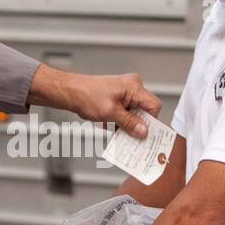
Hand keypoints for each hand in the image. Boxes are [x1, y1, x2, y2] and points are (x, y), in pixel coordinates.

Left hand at [32, 69, 160, 137]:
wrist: (70, 92)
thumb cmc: (86, 96)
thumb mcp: (110, 113)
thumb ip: (129, 123)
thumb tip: (144, 131)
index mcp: (134, 87)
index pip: (153, 106)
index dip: (150, 121)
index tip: (144, 134)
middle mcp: (132, 87)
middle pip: (144, 110)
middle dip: (137, 125)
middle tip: (131, 137)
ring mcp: (125, 92)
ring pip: (134, 113)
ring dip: (127, 124)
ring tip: (116, 131)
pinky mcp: (118, 98)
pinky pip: (126, 112)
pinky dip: (120, 121)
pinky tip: (110, 126)